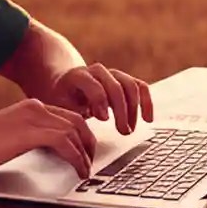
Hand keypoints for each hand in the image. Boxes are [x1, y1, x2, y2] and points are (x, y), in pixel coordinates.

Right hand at [0, 99, 97, 177]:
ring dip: (85, 153)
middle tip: (91, 161)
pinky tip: (77, 170)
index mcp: (32, 107)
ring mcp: (34, 118)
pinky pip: (65, 143)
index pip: (68, 116)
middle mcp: (36, 108)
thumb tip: (50, 153)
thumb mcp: (11, 136)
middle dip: (89, 142)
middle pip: (78, 121)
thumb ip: (31, 138)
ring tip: (85, 169)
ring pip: (75, 131)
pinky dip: (76, 158)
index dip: (82, 134)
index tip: (86, 150)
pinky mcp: (31, 132)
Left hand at [38, 64, 153, 134]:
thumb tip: (75, 136)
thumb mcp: (59, 107)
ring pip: (130, 85)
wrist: (64, 84)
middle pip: (115, 86)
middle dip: (122, 110)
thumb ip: (68, 116)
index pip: (93, 85)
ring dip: (134, 109)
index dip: (100, 101)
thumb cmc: (62, 100)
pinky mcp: (123, 79)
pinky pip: (140, 86)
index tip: (104, 120)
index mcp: (77, 76)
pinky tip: (148, 119)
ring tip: (129, 130)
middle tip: (123, 131)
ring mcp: (111, 74)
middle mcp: (96, 71)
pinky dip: (146, 102)